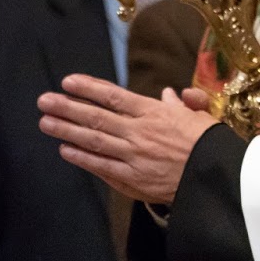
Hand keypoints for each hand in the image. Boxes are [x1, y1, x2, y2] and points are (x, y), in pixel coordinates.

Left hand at [37, 75, 216, 203]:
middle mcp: (138, 132)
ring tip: (45, 122)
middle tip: (44, 100)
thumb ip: (183, 104)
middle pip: (96, 117)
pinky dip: (82, 158)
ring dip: (67, 131)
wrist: (215, 178)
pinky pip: (101, 166)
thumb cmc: (210, 145)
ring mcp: (132, 156)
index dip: (88, 88)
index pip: (114, 96)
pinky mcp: (131, 179)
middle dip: (68, 107)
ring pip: (93, 141)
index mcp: (154, 113)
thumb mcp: (200, 117)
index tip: (67, 81)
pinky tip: (65, 150)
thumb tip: (170, 93)